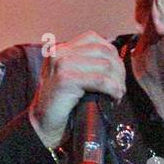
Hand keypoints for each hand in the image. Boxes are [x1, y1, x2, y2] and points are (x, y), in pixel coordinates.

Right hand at [28, 31, 125, 149]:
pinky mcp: (65, 80)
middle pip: (103, 51)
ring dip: (118, 81)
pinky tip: (115, 97)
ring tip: (117, 94)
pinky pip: (100, 80)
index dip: (111, 54)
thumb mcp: (70, 76)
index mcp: (61, 49)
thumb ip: (85, 64)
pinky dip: (113, 89)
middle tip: (120, 86)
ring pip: (105, 65)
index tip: (116, 72)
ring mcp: (61, 64)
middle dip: (118, 69)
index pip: (94, 39)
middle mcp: (59, 52)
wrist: (43, 125)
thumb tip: (114, 60)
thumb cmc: (60, 104)